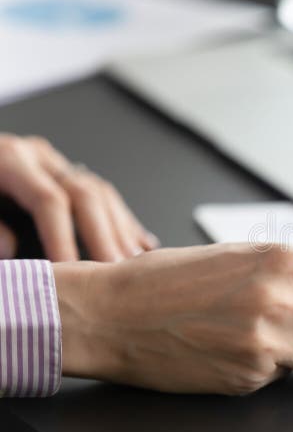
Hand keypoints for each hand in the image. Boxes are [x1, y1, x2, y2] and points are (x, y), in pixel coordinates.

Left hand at [0, 134, 157, 261]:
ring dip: (120, 231)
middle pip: (88, 193)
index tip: (73, 273)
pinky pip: (103, 198)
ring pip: (102, 193)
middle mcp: (40, 158)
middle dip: (105, 237)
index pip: (50, 199)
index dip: (63, 238)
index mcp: (11, 159)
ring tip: (134, 264)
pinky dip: (121, 222)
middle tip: (117, 272)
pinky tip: (140, 244)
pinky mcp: (64, 176)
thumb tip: (11, 252)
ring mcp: (56, 164)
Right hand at [54, 243, 292, 394]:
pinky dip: (276, 367)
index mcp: (283, 263)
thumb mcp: (241, 252)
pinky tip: (244, 349)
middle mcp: (281, 304)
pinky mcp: (248, 378)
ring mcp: (265, 347)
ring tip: (291, 339)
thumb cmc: (173, 278)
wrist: (115, 314)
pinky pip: (285, 377)